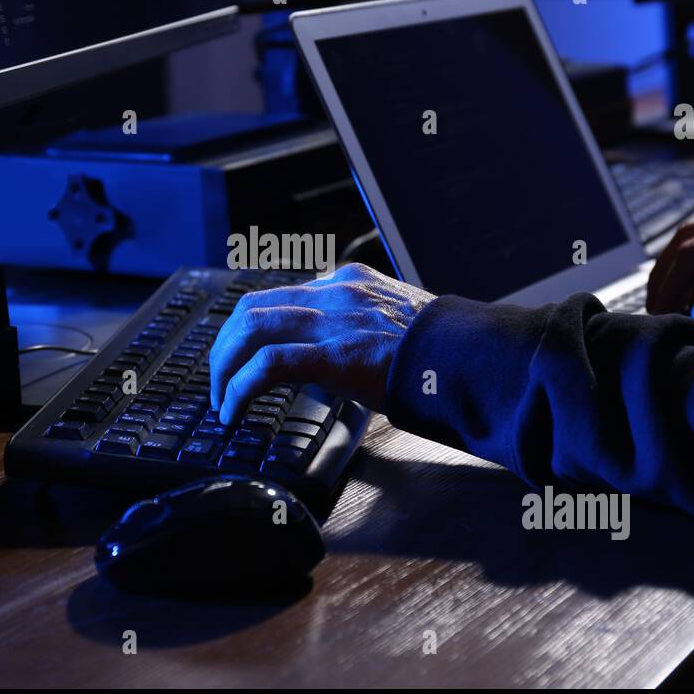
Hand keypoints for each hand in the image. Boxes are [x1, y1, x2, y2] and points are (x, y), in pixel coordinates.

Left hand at [209, 263, 436, 424]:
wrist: (474, 356)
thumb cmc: (444, 352)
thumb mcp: (393, 326)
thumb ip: (358, 331)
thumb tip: (330, 364)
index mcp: (350, 282)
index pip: (280, 296)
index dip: (249, 329)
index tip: (240, 356)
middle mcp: (336, 291)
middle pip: (252, 307)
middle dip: (225, 346)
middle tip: (219, 379)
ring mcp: (334, 319)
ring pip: (251, 328)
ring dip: (224, 366)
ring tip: (221, 398)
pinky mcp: (335, 353)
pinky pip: (268, 364)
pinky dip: (240, 387)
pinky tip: (234, 410)